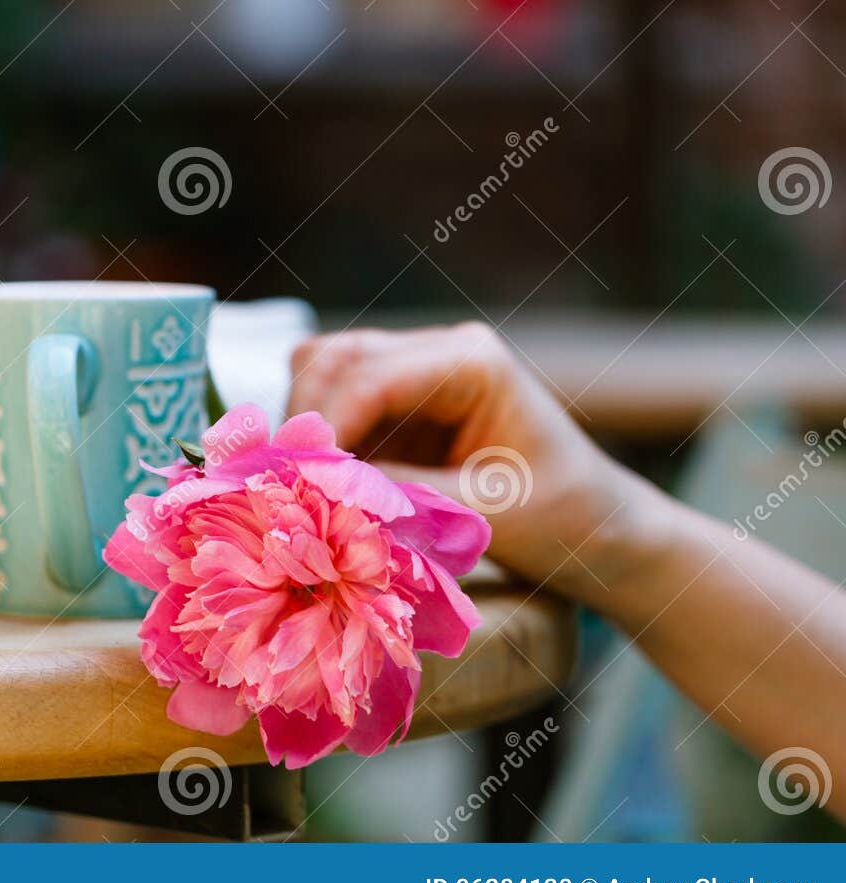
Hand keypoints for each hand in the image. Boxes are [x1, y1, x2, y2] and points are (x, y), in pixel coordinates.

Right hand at [287, 322, 663, 604]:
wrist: (600, 531)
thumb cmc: (563, 520)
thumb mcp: (482, 513)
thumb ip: (399, 495)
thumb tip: (319, 491)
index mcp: (471, 362)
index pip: (368, 377)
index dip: (323, 426)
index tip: (295, 482)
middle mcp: (439, 351)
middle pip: (332, 359)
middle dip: (303, 421)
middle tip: (283, 485)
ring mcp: (416, 373)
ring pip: (322, 375)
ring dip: (304, 429)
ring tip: (299, 486)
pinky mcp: (400, 406)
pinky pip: (335, 406)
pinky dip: (318, 442)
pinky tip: (317, 484)